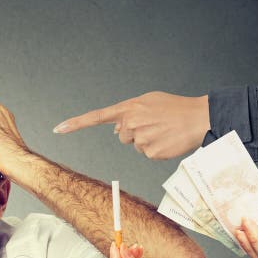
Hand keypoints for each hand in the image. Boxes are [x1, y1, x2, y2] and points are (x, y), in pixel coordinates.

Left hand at [53, 92, 209, 159]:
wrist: (199, 117)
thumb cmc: (175, 109)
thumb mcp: (149, 102)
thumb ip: (130, 113)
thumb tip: (117, 130)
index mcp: (129, 107)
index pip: (97, 117)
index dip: (76, 124)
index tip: (58, 129)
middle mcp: (131, 122)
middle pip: (122, 136)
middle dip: (135, 133)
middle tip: (155, 125)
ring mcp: (140, 138)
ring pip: (135, 146)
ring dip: (146, 142)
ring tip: (163, 131)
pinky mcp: (150, 152)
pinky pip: (147, 155)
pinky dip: (156, 150)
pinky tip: (167, 141)